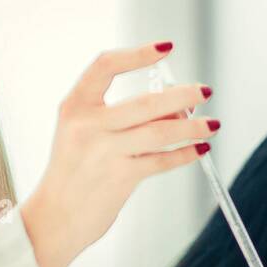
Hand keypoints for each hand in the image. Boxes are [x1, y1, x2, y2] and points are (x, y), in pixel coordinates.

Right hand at [20, 42, 217, 266]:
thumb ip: (120, 118)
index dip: (138, 55)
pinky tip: (198, 150)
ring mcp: (104, 151)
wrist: (53, 219)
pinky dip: (184, 154)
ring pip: (160, 131)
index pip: (106, 66)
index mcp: (74, 106)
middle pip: (145, 102)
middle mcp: (87, 125)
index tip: (166, 48)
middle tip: (205, 91)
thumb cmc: (73, 175)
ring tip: (212, 124)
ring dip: (192, 127)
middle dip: (182, 95)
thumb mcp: (84, 136)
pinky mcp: (120, 177)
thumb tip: (174, 105)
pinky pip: (161, 160)